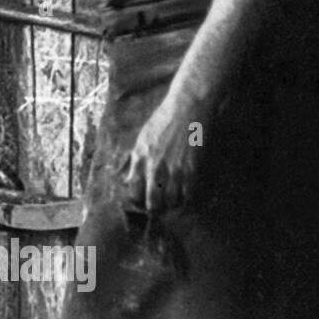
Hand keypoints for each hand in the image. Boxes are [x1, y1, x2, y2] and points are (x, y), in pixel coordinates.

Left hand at [120, 91, 204, 214]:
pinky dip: (186, 199)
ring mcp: (174, 170)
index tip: (139, 202)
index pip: (133, 190)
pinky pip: (188, 194)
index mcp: (140, 159)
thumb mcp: (142, 138)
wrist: (187, 108)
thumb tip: (125, 177)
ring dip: (171, 205)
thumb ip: (134, 159)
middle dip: (154, 209)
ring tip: (171, 204)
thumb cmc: (163, 120)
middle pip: (152, 201)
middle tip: (157, 210)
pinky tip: (185, 197)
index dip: (136, 200)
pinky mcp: (192, 169)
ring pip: (171, 201)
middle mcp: (155, 167)